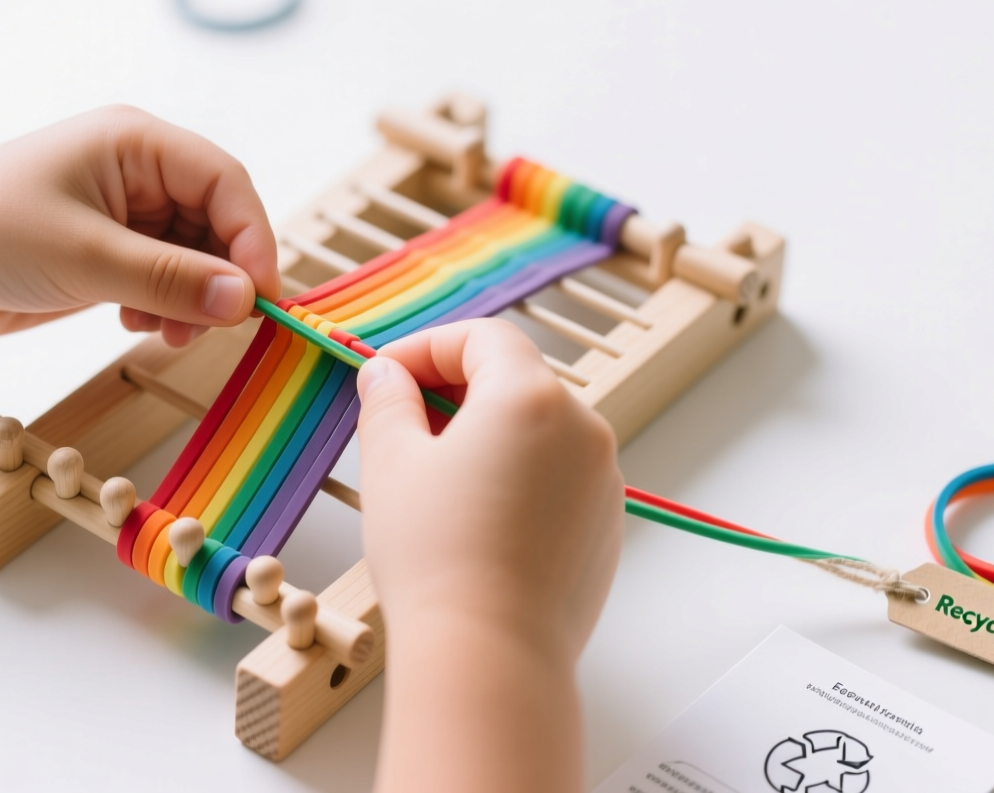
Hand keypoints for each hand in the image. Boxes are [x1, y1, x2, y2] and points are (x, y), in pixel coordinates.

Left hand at [0, 106, 280, 345]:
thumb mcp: (86, 257)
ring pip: (195, 256)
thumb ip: (170, 280)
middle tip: (210, 329)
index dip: (253, 239)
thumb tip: (245, 300)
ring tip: (164, 334)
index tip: (260, 299)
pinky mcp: (108, 250)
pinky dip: (166, 307)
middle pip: (217, 220)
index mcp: (136, 143)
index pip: (226, 182)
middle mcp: (137, 170)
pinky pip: (164, 278)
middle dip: (220, 277)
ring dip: (193, 299)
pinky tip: (138, 326)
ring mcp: (123, 211)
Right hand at [354, 318, 622, 791]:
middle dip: (456, 393)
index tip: (387, 376)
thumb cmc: (436, 556)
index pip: (483, 338)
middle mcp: (583, 429)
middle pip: (516, 381)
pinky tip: (475, 523)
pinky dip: (520, 481)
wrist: (488, 655)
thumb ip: (388, 401)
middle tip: (402, 425)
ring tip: (434, 481)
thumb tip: (387, 376)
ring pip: (539, 433)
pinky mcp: (607, 528)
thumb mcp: (390, 462)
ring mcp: (603, 481)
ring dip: (489, 438)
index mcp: (531, 397)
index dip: (427, 347)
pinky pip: (560, 481)